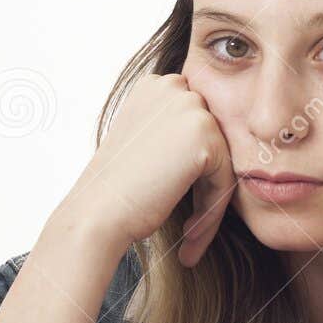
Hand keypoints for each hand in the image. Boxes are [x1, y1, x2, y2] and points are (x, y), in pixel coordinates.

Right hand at [62, 73, 234, 266]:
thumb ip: (176, 134)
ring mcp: (190, 108)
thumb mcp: (147, 146)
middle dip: (205, 186)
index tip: (184, 205)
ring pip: (222, 164)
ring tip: (190, 237)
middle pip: (213, 144)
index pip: (197, 127)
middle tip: (190, 229)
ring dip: (210, 203)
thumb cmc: (116, 189)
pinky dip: (212, 212)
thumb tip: (215, 146)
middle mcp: (173, 87)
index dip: (194, 170)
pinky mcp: (205, 136)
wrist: (97, 214)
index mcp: (156, 85)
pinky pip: (225, 181)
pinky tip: (190, 237)